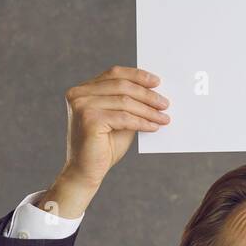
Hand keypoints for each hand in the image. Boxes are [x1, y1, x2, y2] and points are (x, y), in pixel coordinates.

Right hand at [60, 65, 170, 187]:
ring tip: (164, 118)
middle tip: (165, 104)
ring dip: (148, 110)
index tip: (156, 82)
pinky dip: (142, 122)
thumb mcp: (119, 119)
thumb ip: (129, 104)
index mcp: (83, 90)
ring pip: (125, 101)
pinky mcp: (89, 120)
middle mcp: (79, 94)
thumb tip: (155, 94)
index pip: (114, 74)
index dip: (137, 75)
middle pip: (122, 86)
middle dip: (147, 95)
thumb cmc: (104, 146)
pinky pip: (124, 118)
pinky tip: (154, 127)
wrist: (86, 171)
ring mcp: (82, 106)